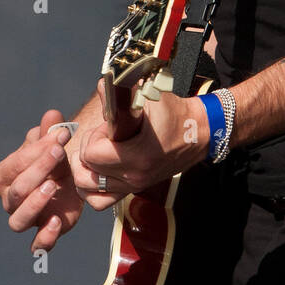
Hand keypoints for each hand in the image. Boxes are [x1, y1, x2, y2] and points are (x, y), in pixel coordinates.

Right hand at [0, 108, 83, 253]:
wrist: (70, 178)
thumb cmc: (52, 159)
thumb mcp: (51, 143)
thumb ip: (50, 131)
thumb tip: (52, 115)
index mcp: (3, 177)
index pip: (13, 166)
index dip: (34, 152)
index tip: (59, 137)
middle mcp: (9, 200)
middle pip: (17, 191)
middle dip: (38, 169)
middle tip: (59, 150)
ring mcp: (26, 219)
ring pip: (18, 221)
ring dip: (34, 204)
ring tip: (52, 186)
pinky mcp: (44, 234)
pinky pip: (37, 246)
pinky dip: (44, 238)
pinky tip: (56, 221)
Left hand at [71, 82, 209, 208]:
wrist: (197, 132)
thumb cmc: (175, 114)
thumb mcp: (150, 98)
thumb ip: (122, 93)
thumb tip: (103, 84)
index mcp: (138, 155)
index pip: (92, 155)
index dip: (94, 137)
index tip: (108, 128)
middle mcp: (134, 176)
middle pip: (86, 173)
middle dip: (88, 152)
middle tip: (102, 138)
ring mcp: (134, 186)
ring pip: (89, 190)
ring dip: (87, 171)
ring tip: (96, 154)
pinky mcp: (134, 189)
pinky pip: (100, 200)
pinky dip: (93, 188)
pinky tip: (98, 170)